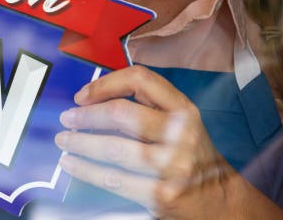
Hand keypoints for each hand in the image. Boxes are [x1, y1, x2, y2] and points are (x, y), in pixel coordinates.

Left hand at [54, 65, 238, 218]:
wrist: (218, 202)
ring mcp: (171, 165)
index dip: (105, 83)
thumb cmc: (187, 156)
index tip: (82, 95)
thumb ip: (145, 106)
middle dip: (87, 116)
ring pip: (113, 148)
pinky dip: (86, 170)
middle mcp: (180, 134)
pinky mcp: (161, 194)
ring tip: (64, 140)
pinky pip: (113, 179)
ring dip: (80, 142)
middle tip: (67, 118)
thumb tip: (91, 100)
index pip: (140, 80)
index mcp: (183, 109)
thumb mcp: (178, 123)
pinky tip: (72, 164)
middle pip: (122, 113)